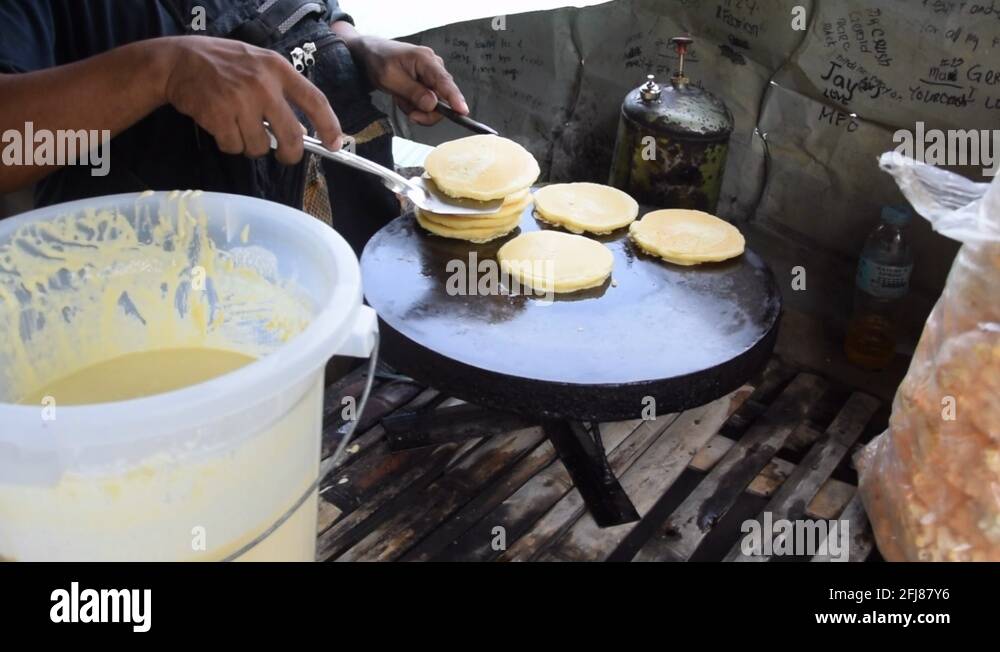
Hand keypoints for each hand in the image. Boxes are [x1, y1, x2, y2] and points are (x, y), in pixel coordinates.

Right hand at [160, 36, 342, 163]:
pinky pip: (234, 147)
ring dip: (251, 147)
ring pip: (259, 146)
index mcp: (277, 68)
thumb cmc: (222, 64)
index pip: (315, 100)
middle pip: (291, 135)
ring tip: (238, 128)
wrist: (177, 61)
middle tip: (286, 156)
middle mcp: (263, 84)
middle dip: (291, 154)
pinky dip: (229, 144)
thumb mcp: (258, 64)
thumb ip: (281, 90)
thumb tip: (304, 130)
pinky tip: (221, 127)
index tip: (334, 144)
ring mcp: (241, 101)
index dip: (329, 126)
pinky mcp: (219, 116)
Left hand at [350, 36, 467, 125]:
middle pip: (442, 99)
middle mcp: (434, 67)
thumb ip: (412, 92)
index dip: (455, 98)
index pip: (444, 82)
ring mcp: (432, 76)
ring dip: (416, 108)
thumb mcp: (390, 78)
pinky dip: (414, 105)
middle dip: (426, 111)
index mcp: (426, 60)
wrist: (371, 55)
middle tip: (410, 115)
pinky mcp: (429, 83)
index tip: (462, 111)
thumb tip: (433, 105)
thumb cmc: (379, 61)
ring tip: (400, 98)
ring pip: (434, 104)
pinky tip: (403, 97)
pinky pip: (427, 103)